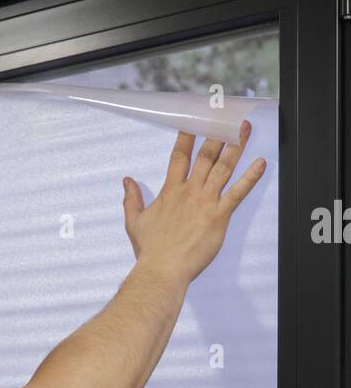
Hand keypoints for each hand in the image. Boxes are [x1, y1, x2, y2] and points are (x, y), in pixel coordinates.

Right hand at [123, 120, 266, 283]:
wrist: (162, 269)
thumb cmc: (150, 250)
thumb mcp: (134, 222)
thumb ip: (131, 199)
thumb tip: (127, 181)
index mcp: (170, 192)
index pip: (179, 156)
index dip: (187, 137)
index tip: (194, 120)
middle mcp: (189, 192)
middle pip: (205, 156)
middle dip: (216, 134)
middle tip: (226, 118)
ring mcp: (205, 202)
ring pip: (223, 168)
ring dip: (235, 147)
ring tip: (244, 129)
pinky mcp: (218, 216)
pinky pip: (237, 192)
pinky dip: (250, 177)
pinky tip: (260, 163)